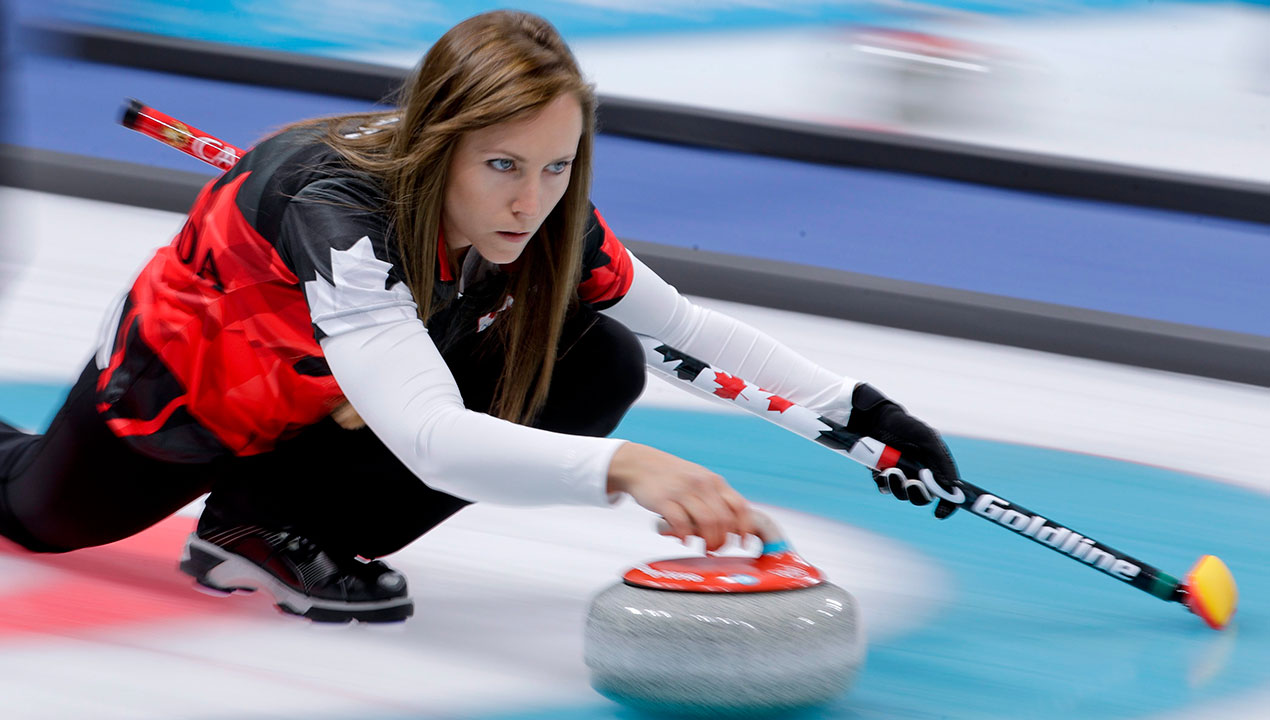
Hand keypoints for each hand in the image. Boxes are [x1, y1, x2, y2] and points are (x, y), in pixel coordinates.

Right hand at [607, 443, 754, 550]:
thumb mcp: (699, 481)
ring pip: (707, 522)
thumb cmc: (673, 478)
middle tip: (715, 549)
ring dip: (708, 541)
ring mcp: (683, 491)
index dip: (745, 528)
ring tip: (703, 548)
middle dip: (723, 540)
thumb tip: (732, 529)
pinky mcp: (664, 500)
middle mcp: (702, 484)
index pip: (739, 507)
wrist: (641, 464)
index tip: (744, 543)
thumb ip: (715, 499)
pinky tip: (685, 539)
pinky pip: (681, 523)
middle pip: (724, 519)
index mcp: (714, 482)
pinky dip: (686, 536)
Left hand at [845, 383, 961, 518]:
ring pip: (902, 494)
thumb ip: (940, 461)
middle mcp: (919, 474)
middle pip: (923, 497)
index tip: (939, 512)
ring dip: (898, 486)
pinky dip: (884, 483)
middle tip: (912, 483)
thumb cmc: (906, 426)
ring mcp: (901, 475)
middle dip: (918, 494)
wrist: (877, 418)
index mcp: (935, 466)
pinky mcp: (883, 475)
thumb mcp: (927, 438)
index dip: (947, 505)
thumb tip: (952, 485)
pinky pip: (885, 488)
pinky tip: (881, 470)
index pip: (946, 491)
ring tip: (891, 470)